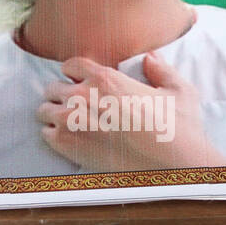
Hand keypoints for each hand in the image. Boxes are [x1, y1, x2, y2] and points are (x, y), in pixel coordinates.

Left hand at [36, 54, 225, 171]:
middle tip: (74, 107)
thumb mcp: (180, 91)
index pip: (71, 65)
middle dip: (63, 95)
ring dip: (55, 114)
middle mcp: (83, 96)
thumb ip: (162, 70)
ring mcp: (72, 120)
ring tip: (68, 123)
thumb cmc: (178, 129)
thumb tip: (150, 58)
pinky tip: (69, 140)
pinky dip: (53, 135)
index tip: (81, 83)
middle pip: (54, 87)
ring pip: (45, 110)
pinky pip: (46, 134)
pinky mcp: (67, 145)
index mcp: (106, 78)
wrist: (172, 166)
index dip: (75, 74)